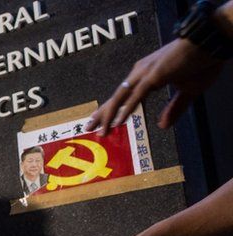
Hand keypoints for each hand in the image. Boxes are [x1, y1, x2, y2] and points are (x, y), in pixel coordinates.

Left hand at [86, 38, 222, 135]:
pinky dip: (127, 108)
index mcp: (146, 76)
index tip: (98, 121)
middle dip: (101, 114)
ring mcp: (146, 73)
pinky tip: (119, 120)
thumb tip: (163, 126)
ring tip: (100, 130)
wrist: (211, 42)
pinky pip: (137, 94)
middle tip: (87, 128)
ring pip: (121, 96)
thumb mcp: (188, 91)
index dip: (110, 110)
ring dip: (110, 114)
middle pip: (116, 97)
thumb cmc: (202, 63)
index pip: (122, 96)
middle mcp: (140, 73)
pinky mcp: (155, 74)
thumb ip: (174, 108)